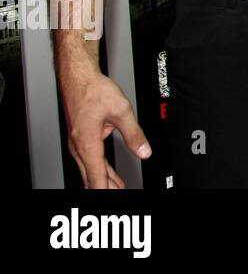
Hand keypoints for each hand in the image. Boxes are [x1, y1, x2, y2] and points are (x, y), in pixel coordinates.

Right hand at [60, 59, 150, 187]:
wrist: (79, 78)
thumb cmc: (94, 90)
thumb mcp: (121, 111)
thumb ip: (134, 133)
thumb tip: (144, 151)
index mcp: (87, 143)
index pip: (96, 176)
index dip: (106, 189)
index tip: (115, 196)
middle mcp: (79, 146)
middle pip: (91, 177)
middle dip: (105, 189)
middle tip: (121, 194)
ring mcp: (77, 143)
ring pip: (90, 170)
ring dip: (103, 182)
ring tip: (117, 190)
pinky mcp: (80, 138)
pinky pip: (90, 160)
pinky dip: (100, 171)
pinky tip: (108, 175)